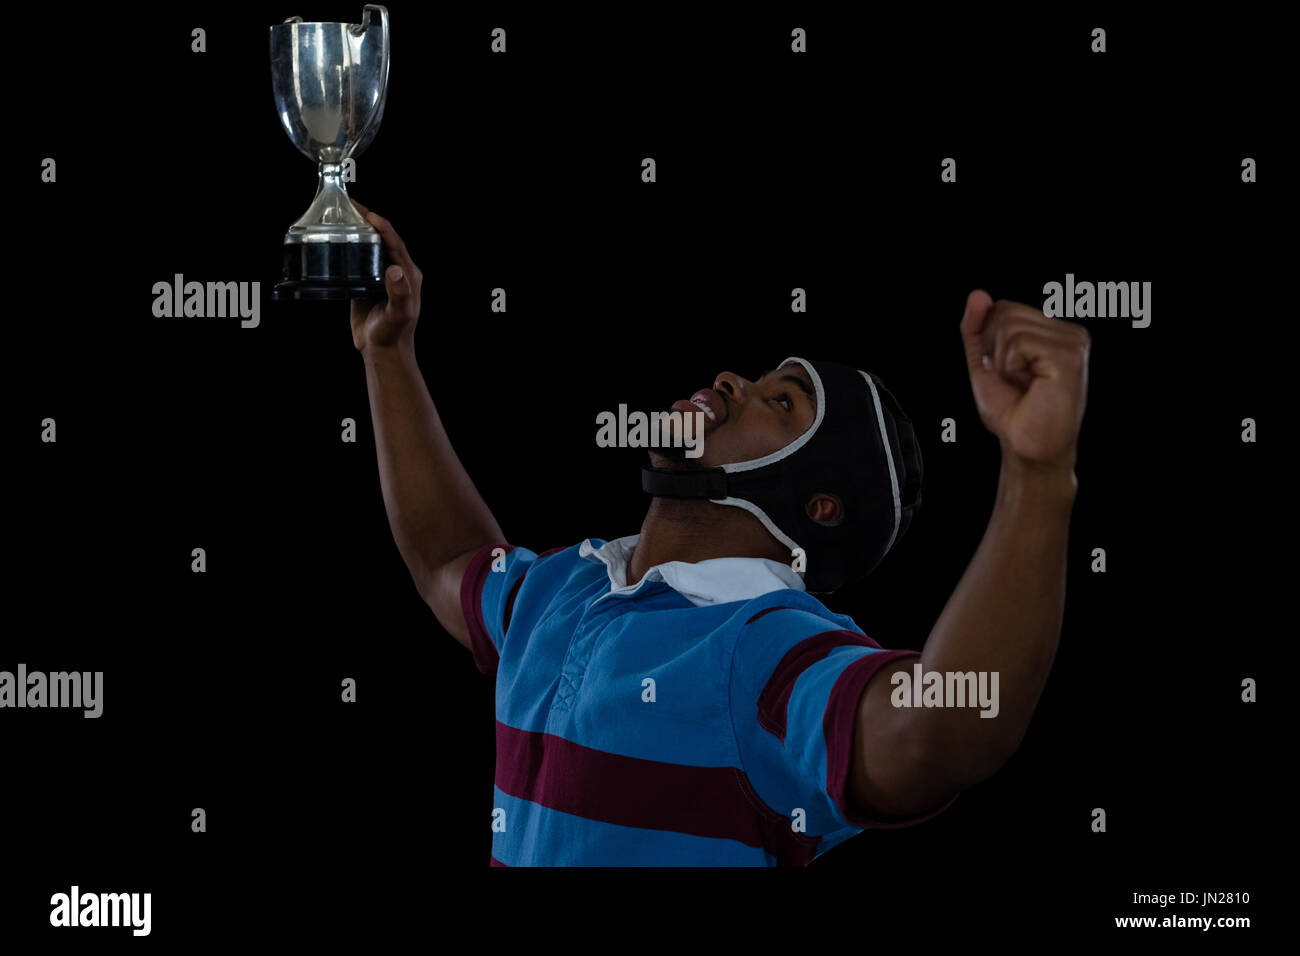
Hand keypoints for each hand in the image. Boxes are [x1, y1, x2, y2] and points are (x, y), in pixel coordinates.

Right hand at [349, 200, 422, 352]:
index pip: (394, 240)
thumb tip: (394, 270)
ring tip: (338, 218)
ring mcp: (379, 277)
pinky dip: (347, 249)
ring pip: (368, 248)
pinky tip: (334, 242)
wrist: (382, 351)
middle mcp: (395, 271)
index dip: (380, 224)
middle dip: (366, 221)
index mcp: (407, 273)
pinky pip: (357, 261)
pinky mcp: (365, 284)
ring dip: (355, 232)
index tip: (365, 212)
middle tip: (347, 207)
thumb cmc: (394, 333)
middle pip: (381, 238)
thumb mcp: (399, 313)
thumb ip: (400, 292)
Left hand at [959, 290, 1089, 469]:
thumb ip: (977, 328)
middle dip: (994, 350)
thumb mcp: (984, 363)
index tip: (1007, 372)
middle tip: (1015, 380)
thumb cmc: (1012, 411)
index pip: (1003, 308)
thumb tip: (977, 295)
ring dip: (1003, 362)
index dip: (989, 342)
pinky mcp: (1069, 355)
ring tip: (1024, 384)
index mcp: (1053, 331)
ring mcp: (1073, 342)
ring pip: (1010, 326)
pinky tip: (1031, 386)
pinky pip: (1018, 343)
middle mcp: (1068, 332)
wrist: (1027, 446)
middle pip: (1005, 312)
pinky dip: (1011, 368)